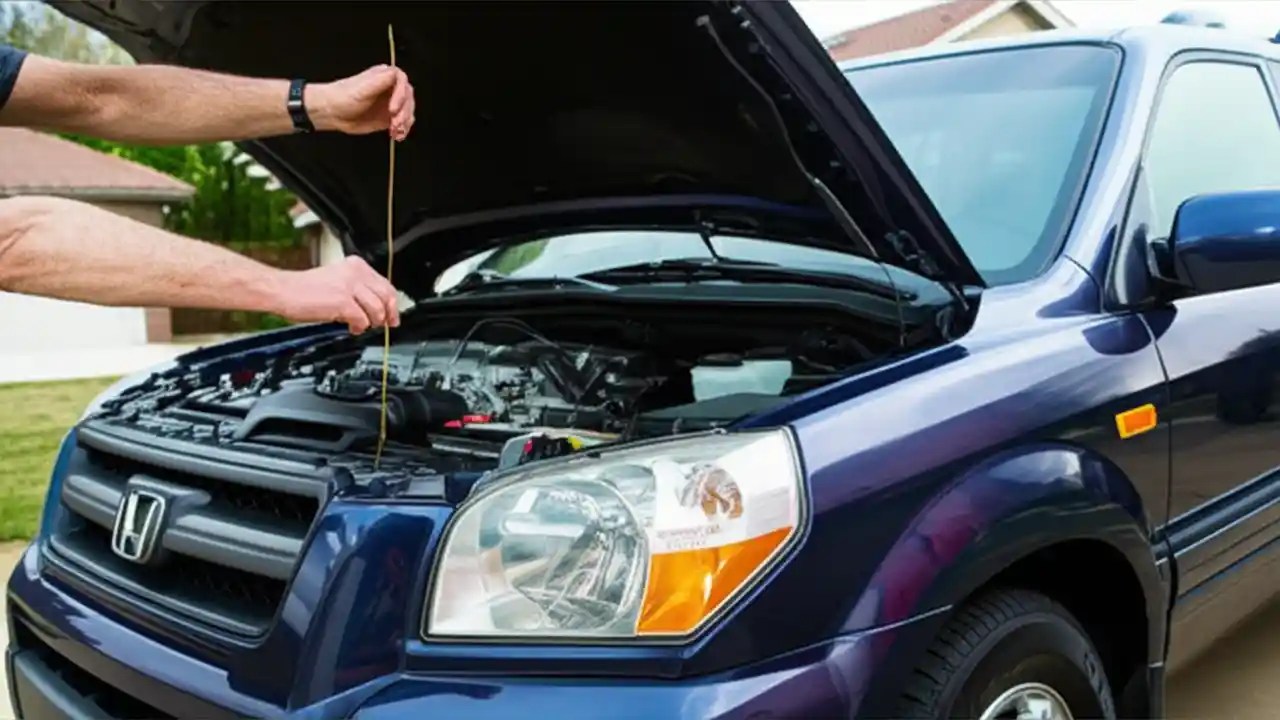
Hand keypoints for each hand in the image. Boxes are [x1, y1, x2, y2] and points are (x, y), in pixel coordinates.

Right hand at [274, 256, 401, 333]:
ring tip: (361, 325)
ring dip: (372, 322)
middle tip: (383, 325)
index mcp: (356, 265)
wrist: (284, 290)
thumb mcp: (338, 281)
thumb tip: (378, 308)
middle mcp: (355, 273)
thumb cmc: (306, 289)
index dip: (392, 303)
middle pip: (386, 296)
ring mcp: (349, 286)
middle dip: (387, 314)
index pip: (385, 284)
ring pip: (377, 310)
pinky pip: (362, 319)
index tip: (392, 315)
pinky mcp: (342, 301)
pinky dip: (359, 327)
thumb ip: (358, 289)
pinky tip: (352, 327)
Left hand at [310, 65, 415, 140]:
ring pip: (408, 111)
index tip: (393, 109)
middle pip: (408, 98)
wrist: (331, 113)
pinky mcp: (389, 118)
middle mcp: (390, 89)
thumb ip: (380, 81)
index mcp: (384, 77)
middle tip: (396, 123)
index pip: (403, 82)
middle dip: (405, 112)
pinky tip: (397, 135)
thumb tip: (396, 74)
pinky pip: (402, 123)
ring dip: (405, 122)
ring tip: (396, 131)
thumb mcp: (362, 88)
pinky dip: (403, 130)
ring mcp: (390, 103)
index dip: (402, 95)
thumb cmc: (342, 98)